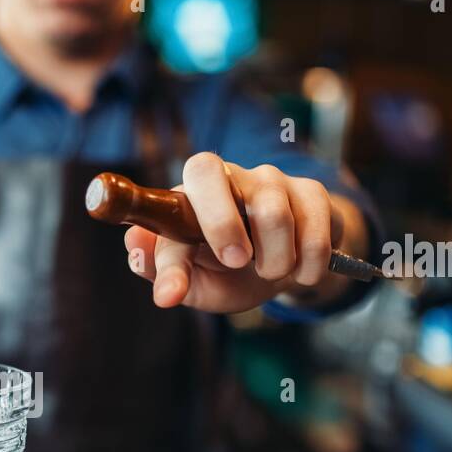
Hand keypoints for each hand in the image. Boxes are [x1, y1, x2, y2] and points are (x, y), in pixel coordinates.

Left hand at [124, 153, 350, 312]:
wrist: (284, 272)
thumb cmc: (227, 272)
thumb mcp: (194, 281)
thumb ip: (164, 269)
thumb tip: (135, 252)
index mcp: (192, 194)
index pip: (178, 191)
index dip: (184, 223)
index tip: (191, 274)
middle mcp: (229, 176)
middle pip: (211, 170)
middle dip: (222, 224)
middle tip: (236, 262)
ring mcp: (271, 180)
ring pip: (273, 211)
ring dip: (274, 260)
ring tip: (269, 271)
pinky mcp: (312, 193)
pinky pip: (315, 228)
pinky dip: (309, 264)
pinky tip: (301, 271)